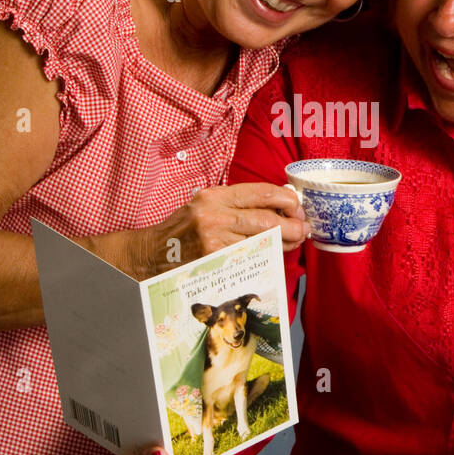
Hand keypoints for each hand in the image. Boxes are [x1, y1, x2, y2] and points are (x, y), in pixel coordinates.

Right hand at [87, 182, 310, 278]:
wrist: (150, 253)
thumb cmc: (182, 229)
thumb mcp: (205, 205)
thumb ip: (236, 204)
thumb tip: (277, 206)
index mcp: (214, 196)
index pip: (259, 192)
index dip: (285, 199)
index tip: (297, 206)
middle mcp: (214, 215)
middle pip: (266, 219)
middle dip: (292, 225)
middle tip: (303, 228)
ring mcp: (213, 240)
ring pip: (261, 241)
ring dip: (284, 243)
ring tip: (294, 241)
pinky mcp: (213, 262)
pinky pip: (249, 259)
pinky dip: (266, 257)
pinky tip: (274, 256)